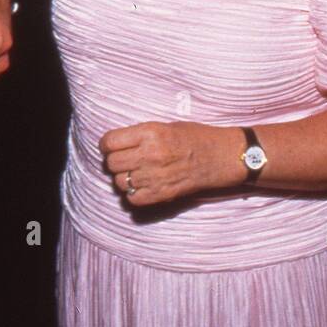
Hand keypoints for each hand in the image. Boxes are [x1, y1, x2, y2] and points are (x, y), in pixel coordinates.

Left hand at [100, 121, 245, 205]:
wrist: (220, 156)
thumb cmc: (194, 137)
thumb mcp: (165, 126)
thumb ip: (139, 135)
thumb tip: (115, 145)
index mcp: (150, 132)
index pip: (109, 142)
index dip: (106, 145)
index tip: (110, 146)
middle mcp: (150, 154)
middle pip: (112, 163)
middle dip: (114, 161)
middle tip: (124, 159)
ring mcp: (156, 176)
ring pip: (120, 182)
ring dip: (123, 178)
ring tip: (135, 172)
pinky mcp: (163, 194)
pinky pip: (133, 199)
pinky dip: (133, 194)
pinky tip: (142, 185)